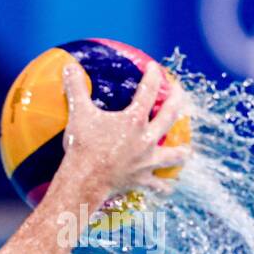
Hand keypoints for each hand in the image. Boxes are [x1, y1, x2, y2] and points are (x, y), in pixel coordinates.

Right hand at [59, 61, 188, 202]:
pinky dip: (163, 186)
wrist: (84, 180)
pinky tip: (167, 187)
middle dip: (178, 101)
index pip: (148, 91)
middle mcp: (146, 138)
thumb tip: (68, 67)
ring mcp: (146, 160)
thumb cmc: (82, 147)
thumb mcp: (78, 115)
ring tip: (185, 151)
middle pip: (170, 116)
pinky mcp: (141, 179)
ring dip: (181, 152)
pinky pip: (157, 185)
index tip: (154, 68)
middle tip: (180, 93)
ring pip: (173, 154)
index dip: (153, 76)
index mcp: (134, 120)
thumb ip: (75, 89)